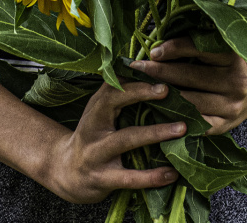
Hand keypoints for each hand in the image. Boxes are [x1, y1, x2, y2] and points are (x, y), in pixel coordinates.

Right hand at [41, 80, 185, 203]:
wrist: (65, 173)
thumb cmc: (91, 137)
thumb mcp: (97, 113)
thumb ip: (115, 94)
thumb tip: (142, 68)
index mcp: (94, 108)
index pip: (112, 86)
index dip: (134, 81)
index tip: (158, 77)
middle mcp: (92, 127)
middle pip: (113, 104)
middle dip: (141, 94)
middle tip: (168, 91)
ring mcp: (95, 153)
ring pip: (125, 139)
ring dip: (154, 133)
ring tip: (181, 130)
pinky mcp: (101, 178)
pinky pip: (129, 177)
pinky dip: (151, 177)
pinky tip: (171, 174)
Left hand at [128, 38, 246, 134]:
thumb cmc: (232, 58)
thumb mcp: (223, 43)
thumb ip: (199, 39)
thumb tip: (160, 36)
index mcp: (235, 57)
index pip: (199, 49)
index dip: (173, 48)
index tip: (152, 50)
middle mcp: (236, 83)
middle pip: (189, 77)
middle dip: (159, 71)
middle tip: (136, 68)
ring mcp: (232, 108)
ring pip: (189, 102)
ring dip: (162, 95)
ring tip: (140, 88)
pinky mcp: (225, 127)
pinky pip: (194, 124)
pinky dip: (174, 117)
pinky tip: (156, 110)